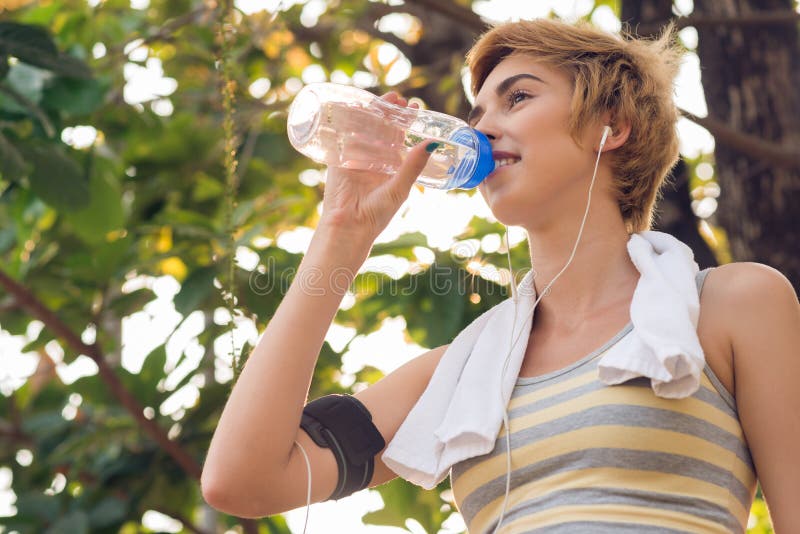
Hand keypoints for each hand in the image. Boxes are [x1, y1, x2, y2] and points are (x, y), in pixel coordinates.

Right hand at [318, 92, 435, 241]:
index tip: (415, 107)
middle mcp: (373, 160)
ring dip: (374, 112)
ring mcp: (355, 158)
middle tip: (399, 98)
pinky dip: (349, 120)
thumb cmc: (377, 214)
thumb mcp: (400, 187)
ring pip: (365, 129)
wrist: (349, 227)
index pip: (399, 138)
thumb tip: (432, 143)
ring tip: (386, 98)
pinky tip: (356, 105)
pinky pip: (343, 136)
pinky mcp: (338, 159)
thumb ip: (414, 165)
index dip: (407, 122)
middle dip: (390, 112)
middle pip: (382, 129)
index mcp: (389, 167)